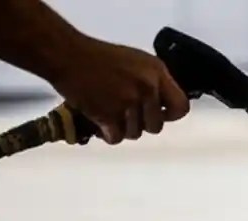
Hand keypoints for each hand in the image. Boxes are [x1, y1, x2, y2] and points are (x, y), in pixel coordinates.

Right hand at [48, 35, 189, 144]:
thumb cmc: (97, 57)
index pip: (180, 107)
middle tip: (122, 112)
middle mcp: (147, 87)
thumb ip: (153, 82)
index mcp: (157, 72)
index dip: (169, 115)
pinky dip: (107, 133)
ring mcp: (129, 101)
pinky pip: (116, 138)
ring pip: (135, 133)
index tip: (157, 114)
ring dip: (121, 127)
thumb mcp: (136, 62)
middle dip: (140, 123)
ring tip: (107, 110)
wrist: (66, 55)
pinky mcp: (110, 114)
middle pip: (156, 126)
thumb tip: (162, 106)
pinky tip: (99, 120)